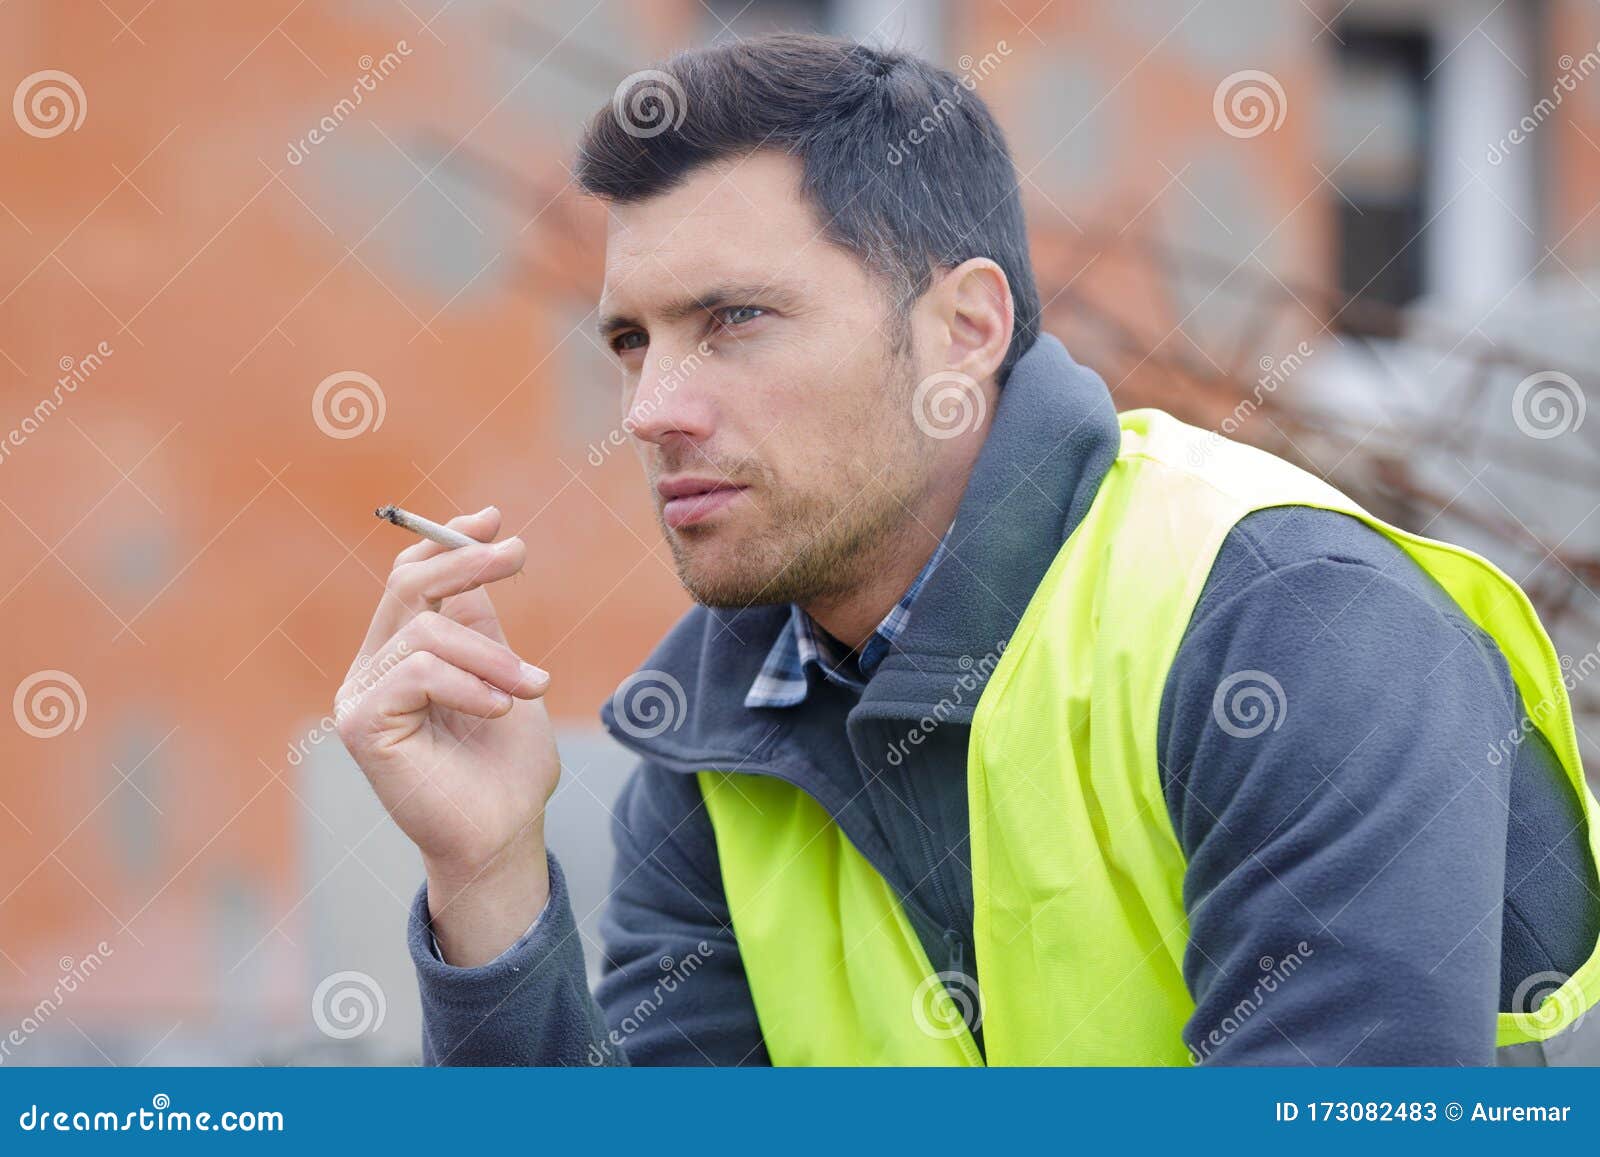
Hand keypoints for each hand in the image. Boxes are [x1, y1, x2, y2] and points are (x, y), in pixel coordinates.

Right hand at [336, 505, 556, 964]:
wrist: (503, 833)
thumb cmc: (506, 765)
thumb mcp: (502, 674)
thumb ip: (478, 623)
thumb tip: (474, 549)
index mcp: (402, 655)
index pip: (410, 580)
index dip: (447, 542)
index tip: (493, 519)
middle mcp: (372, 670)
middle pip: (407, 587)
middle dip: (466, 562)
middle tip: (517, 555)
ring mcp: (360, 697)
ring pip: (425, 633)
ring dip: (491, 655)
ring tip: (533, 686)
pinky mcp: (361, 725)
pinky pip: (417, 672)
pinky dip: (467, 682)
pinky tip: (498, 707)